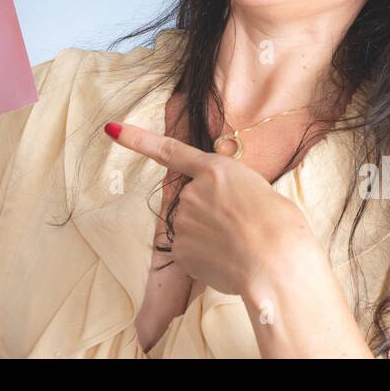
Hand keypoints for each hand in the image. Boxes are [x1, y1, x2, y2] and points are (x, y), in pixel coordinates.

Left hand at [103, 121, 321, 298]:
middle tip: (243, 228)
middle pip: (194, 203)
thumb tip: (217, 213)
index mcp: (216, 170)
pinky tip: (228, 262)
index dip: (137, 139)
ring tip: (241, 246)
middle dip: (212, 216)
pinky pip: (191, 253)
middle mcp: (193, 192)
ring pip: (193, 230)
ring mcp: (183, 221)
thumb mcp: (256, 191)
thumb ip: (227, 193)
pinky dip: (207, 259)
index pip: (170, 151)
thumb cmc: (279, 226)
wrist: (276, 261)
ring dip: (211, 239)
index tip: (111, 128)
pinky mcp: (180, 250)